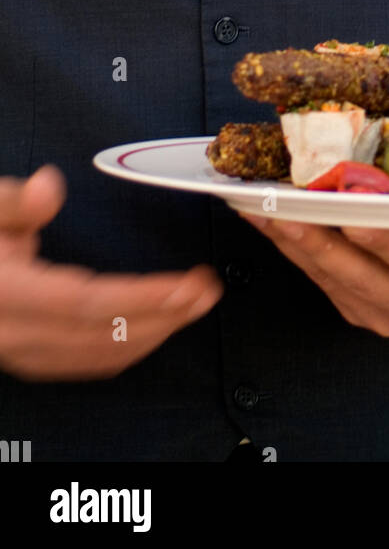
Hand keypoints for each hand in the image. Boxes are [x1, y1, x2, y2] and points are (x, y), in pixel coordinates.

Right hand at [0, 165, 222, 380]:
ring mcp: (20, 353)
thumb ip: (14, 202)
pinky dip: (128, 346)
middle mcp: (11, 334)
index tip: (188, 283)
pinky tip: (157, 326)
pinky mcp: (29, 358)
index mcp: (4, 295)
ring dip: (154, 332)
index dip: (142, 297)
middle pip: (101, 335)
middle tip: (208, 289)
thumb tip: (48, 186)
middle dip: (163, 315)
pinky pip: (86, 362)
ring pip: (98, 355)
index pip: (85, 304)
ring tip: (194, 302)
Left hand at [239, 212, 388, 335]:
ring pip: (327, 274)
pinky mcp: (349, 303)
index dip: (386, 240)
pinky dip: (287, 243)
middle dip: (319, 241)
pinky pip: (312, 272)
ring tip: (264, 207)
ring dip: (292, 240)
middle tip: (288, 210)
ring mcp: (376, 308)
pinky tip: (263, 215)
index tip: (357, 218)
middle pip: (357, 273)